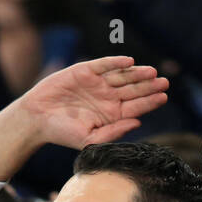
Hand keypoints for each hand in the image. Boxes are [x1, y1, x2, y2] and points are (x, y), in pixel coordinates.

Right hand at [17, 56, 168, 149]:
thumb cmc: (62, 133)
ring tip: (151, 72)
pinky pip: (104, 64)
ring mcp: (98, 83)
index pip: (136, 107)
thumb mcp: (89, 139)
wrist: (38, 119)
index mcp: (112, 115)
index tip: (163, 97)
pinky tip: (129, 62)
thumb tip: (138, 123)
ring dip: (137, 73)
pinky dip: (116, 62)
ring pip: (123, 76)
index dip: (150, 102)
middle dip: (149, 86)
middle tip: (164, 82)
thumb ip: (113, 132)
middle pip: (134, 90)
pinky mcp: (86, 71)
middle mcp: (108, 97)